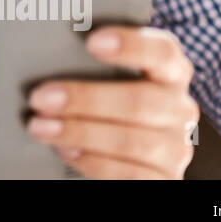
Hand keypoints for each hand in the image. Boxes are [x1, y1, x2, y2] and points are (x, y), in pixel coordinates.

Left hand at [25, 25, 198, 178]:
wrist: (120, 152)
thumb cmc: (105, 102)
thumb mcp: (107, 78)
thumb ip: (91, 61)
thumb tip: (48, 43)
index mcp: (172, 72)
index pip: (163, 52)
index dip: (131, 45)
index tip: (92, 41)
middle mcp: (180, 109)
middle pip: (140, 101)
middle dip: (85, 99)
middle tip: (40, 97)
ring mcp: (176, 148)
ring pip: (132, 141)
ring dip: (79, 132)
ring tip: (41, 126)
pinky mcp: (164, 180)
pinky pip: (131, 174)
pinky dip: (93, 162)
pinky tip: (65, 150)